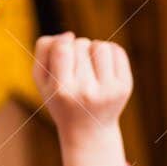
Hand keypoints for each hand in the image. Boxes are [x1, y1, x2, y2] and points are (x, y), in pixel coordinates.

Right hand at [34, 32, 131, 165]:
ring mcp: (108, 91)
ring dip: (93, 48)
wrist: (89, 131)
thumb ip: (44, 49)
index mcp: (61, 91)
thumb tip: (69, 35)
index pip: (63, 48)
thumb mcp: (42, 78)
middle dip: (77, 49)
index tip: (63, 51)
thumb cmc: (61, 99)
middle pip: (81, 45)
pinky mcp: (124, 88)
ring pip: (101, 46)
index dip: (62, 43)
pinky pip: (117, 51)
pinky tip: (103, 66)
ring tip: (90, 64)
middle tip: (76, 68)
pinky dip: (109, 51)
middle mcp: (86, 92)